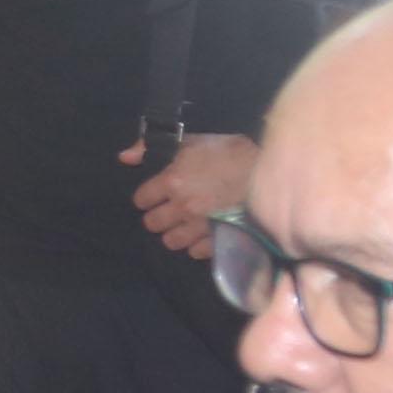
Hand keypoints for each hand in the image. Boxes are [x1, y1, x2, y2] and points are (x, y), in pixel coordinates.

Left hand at [122, 127, 256, 256]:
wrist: (269, 173)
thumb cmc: (229, 152)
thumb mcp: (192, 141)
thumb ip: (153, 148)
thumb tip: (123, 157)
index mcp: (172, 181)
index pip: (141, 200)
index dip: (147, 196)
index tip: (155, 194)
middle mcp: (181, 207)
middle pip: (152, 224)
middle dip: (158, 217)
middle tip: (170, 210)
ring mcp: (199, 227)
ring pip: (171, 242)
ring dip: (175, 233)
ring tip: (185, 224)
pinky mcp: (216, 240)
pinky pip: (195, 252)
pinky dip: (196, 245)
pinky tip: (203, 234)